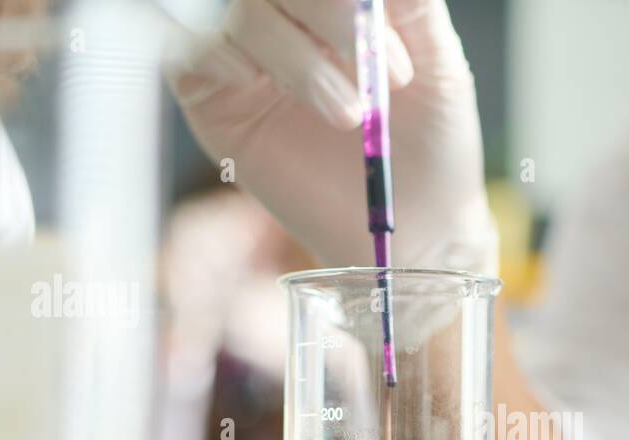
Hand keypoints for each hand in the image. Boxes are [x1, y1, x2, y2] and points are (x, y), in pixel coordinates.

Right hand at [166, 0, 496, 273]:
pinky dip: (220, 55)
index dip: (347, 2)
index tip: (398, 60)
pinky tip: (260, 86)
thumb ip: (413, 7)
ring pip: (241, 12)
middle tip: (374, 77)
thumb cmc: (431, 150)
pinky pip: (187, 51)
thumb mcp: (441, 67)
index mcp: (343, 2)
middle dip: (328, 13)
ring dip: (297, 59)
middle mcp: (292, 16)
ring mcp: (249, 53)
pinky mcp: (213, 97)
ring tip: (347, 115)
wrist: (414, 228)